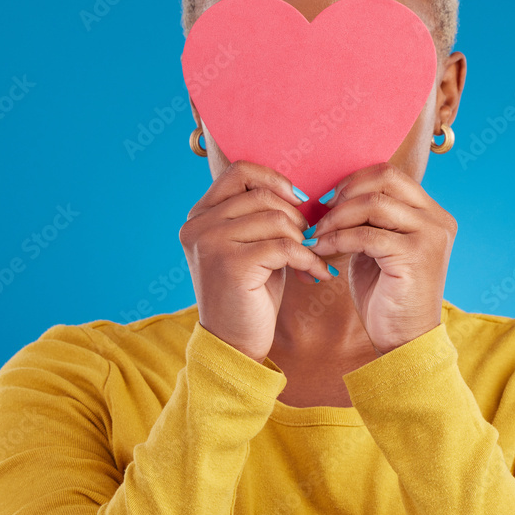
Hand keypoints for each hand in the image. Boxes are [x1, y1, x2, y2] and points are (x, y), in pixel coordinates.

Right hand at [179, 160, 334, 362]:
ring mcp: (211, 243)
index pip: (241, 171)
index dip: (275, 180)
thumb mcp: (250, 246)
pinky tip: (316, 274)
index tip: (299, 201)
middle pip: (263, 196)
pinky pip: (285, 247)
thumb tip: (299, 191)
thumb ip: (260, 216)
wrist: (234, 343)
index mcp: (199, 215)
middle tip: (310, 240)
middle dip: (295, 217)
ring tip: (310, 258)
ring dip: (303, 239)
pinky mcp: (231, 264)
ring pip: (276, 219)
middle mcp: (198, 225)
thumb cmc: (248, 294)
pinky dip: (308, 259)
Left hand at [310, 162, 457, 354]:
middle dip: (345, 193)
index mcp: (432, 214)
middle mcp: (437, 220)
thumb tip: (336, 196)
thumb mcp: (379, 249)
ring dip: (337, 217)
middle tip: (319, 214)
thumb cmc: (387, 297)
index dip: (354, 181)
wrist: (405, 340)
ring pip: (373, 203)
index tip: (328, 200)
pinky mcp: (415, 256)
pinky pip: (366, 235)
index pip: (390, 175)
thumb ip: (369, 222)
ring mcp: (430, 236)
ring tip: (316, 235)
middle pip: (384, 179)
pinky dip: (338, 238)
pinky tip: (321, 250)